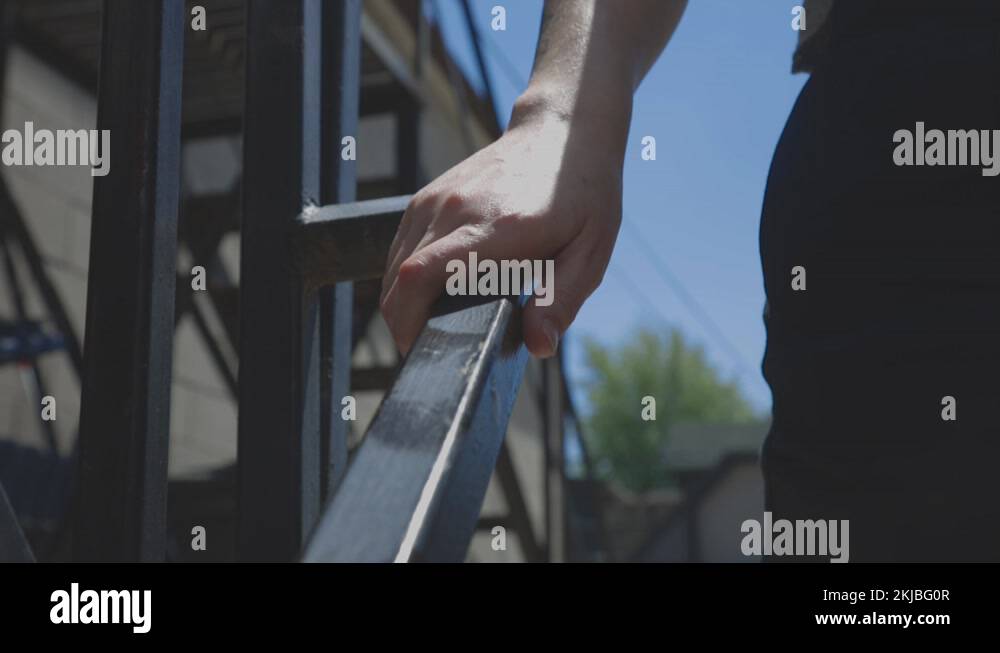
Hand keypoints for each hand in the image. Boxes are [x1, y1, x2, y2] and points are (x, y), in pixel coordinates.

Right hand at [380, 106, 622, 357]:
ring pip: (393, 263)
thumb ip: (561, 300)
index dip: (408, 321)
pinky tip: (432, 289)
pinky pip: (400, 244)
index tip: (421, 350)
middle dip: (402, 323)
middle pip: (398, 278)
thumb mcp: (590, 251)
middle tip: (429, 346)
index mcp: (496, 229)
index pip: (422, 275)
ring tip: (432, 321)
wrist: (562, 130)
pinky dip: (404, 274)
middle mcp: (457, 210)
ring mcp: (437, 198)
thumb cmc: (583, 194)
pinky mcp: (428, 194)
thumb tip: (539, 346)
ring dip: (402, 300)